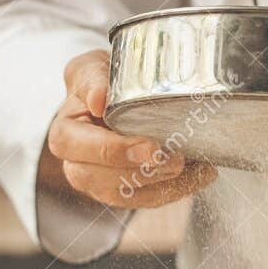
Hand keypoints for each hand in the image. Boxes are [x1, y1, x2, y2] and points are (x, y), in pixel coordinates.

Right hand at [45, 50, 214, 207]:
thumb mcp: (92, 69)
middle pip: (102, 180)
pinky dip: (178, 189)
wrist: (114, 98)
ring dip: (164, 183)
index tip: (150, 147)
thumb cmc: (101, 83)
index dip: (115, 151)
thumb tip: (99, 99)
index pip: (80, 149)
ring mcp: (100, 184)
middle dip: (143, 172)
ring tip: (194, 164)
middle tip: (176, 159)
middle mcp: (77, 165)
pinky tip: (202, 173)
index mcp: (65, 134)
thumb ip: (93, 78)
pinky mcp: (125, 194)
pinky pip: (149, 200)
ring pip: (128, 196)